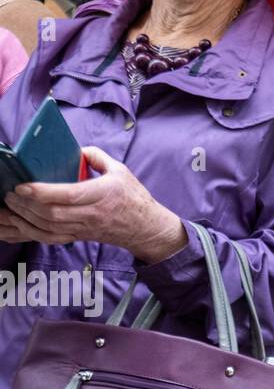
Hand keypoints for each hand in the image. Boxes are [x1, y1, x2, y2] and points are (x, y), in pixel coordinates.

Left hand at [0, 146, 184, 263]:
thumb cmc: (132, 197)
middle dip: (26, 205)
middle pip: (52, 214)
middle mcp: (92, 214)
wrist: (144, 227)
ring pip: (47, 228)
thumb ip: (97, 156)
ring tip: (9, 206)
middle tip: (10, 193)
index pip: (69, 195)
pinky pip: (49, 238)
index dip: (43, 192)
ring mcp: (83, 228)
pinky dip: (30, 233)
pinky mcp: (77, 237)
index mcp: (103, 194)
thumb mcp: (121, 170)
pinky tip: (18, 224)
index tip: (23, 185)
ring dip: (24, 218)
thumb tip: (76, 150)